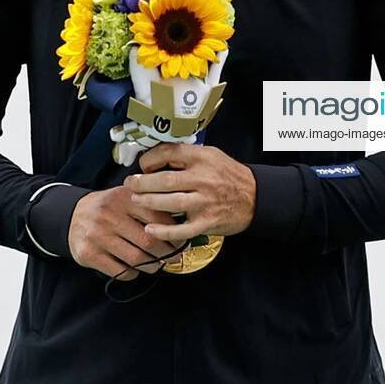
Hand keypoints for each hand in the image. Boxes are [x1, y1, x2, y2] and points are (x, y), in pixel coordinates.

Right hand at [68, 186, 181, 280]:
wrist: (72, 216)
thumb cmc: (108, 208)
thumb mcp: (126, 197)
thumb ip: (148, 205)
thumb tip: (179, 224)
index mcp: (123, 197)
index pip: (156, 217)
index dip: (173, 233)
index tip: (181, 242)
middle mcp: (109, 215)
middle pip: (148, 241)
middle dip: (166, 253)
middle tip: (174, 257)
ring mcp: (97, 235)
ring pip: (136, 259)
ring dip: (152, 266)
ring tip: (158, 264)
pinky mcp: (89, 254)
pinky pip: (119, 271)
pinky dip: (132, 273)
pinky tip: (135, 268)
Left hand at [123, 143, 255, 243]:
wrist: (254, 197)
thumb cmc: (229, 175)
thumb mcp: (211, 155)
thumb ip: (188, 155)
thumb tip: (157, 156)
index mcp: (202, 158)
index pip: (170, 153)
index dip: (151, 159)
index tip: (142, 165)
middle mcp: (203, 179)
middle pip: (166, 180)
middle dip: (143, 182)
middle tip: (130, 184)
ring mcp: (204, 202)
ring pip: (170, 202)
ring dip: (148, 202)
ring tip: (135, 200)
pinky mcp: (206, 223)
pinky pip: (181, 229)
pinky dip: (164, 230)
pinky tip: (150, 228)